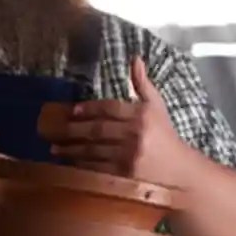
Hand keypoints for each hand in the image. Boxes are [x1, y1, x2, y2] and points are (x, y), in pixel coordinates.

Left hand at [46, 57, 190, 184]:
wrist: (180, 172)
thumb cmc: (166, 137)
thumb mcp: (157, 108)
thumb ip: (143, 84)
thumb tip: (135, 59)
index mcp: (142, 115)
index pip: (110, 108)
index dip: (89, 108)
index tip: (73, 110)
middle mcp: (135, 134)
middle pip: (97, 129)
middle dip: (74, 130)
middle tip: (55, 129)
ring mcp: (129, 156)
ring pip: (94, 150)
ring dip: (72, 149)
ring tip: (55, 148)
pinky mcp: (125, 176)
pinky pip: (98, 168)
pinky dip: (82, 165)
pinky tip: (70, 163)